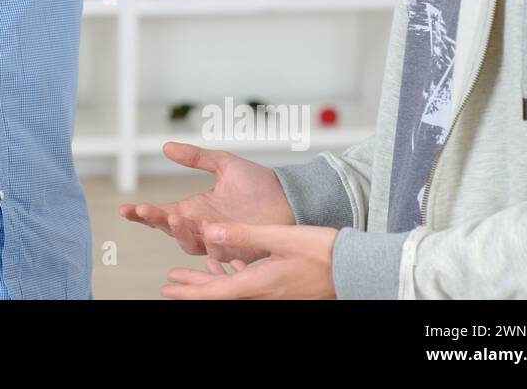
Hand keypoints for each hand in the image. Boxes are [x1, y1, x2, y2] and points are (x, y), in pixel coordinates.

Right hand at [118, 141, 296, 261]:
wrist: (290, 198)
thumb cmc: (259, 183)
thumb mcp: (223, 163)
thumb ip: (195, 157)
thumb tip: (166, 147)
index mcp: (194, 209)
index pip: (161, 215)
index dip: (142, 215)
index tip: (124, 210)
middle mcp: (202, 227)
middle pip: (169, 230)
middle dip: (154, 220)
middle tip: (143, 210)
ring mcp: (218, 241)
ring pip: (189, 243)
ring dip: (178, 231)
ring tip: (173, 215)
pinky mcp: (236, 250)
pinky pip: (215, 252)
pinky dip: (206, 244)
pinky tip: (201, 230)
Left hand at [160, 223, 338, 299]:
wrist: (358, 268)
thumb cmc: (324, 252)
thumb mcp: (280, 237)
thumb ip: (243, 234)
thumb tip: (209, 233)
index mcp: (260, 284)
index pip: (215, 292)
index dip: (189, 290)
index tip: (168, 288)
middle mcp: (264, 293)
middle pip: (220, 294)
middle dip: (194, 288)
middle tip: (170, 284)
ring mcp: (275, 292)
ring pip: (234, 289)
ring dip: (212, 281)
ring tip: (193, 274)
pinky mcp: (284, 287)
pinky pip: (251, 285)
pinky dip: (235, 276)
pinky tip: (230, 264)